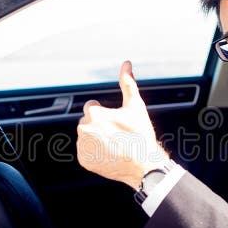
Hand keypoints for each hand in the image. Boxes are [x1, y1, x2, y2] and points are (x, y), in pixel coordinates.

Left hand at [77, 61, 169, 188]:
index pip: (92, 108)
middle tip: (117, 135)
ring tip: (114, 145)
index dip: (105, 113)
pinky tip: (109, 154)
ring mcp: (83, 146)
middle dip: (99, 126)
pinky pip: (86, 153)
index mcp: (93, 114)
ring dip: (96, 139)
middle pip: (88, 123)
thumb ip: (128, 83)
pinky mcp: (84, 160)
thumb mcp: (136, 106)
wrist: (144, 164)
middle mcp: (84, 129)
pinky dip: (95, 153)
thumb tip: (126, 63)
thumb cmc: (140, 134)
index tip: (115, 121)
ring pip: (87, 137)